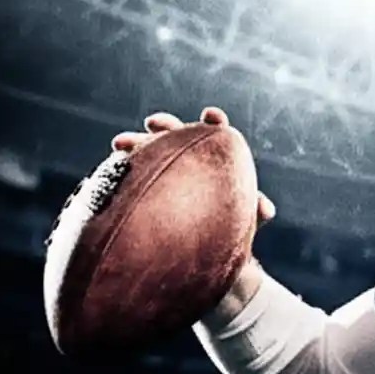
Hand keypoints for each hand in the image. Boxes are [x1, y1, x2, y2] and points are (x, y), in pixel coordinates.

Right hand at [111, 106, 275, 227]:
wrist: (198, 257)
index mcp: (212, 161)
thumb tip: (266, 208)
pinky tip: (108, 173)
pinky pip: (127, 177)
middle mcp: (184, 161)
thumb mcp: (242, 222)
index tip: (211, 116)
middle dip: (164, 126)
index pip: (215, 134)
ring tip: (120, 145)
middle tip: (153, 124)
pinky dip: (119, 172)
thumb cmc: (226, 232)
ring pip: (145, 152)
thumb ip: (254, 210)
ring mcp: (159, 172)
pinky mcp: (139, 189)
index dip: (213, 122)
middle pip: (174, 135)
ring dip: (134, 144)